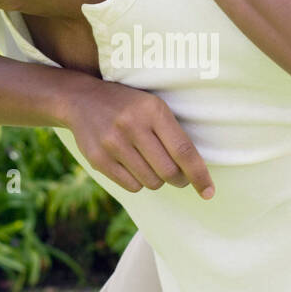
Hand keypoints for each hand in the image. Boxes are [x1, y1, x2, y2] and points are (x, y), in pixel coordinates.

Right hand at [64, 75, 214, 199]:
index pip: (183, 150)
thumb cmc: (129, 106)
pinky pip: (132, 186)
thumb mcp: (153, 107)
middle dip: (179, 180)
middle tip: (179, 177)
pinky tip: (132, 165)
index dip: (199, 175)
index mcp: (153, 110)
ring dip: (157, 180)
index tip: (209, 191)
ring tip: (150, 163)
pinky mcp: (98, 158)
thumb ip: (173, 134)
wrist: (82, 100)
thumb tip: (195, 170)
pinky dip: (138, 182)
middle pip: (169, 172)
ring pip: (151, 182)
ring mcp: (113, 143)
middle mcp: (132, 125)